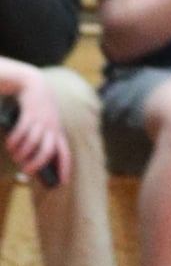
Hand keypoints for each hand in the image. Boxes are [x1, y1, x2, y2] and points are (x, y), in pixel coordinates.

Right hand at [2, 68, 68, 187]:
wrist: (35, 84)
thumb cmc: (38, 109)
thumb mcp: (44, 122)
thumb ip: (41, 138)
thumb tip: (28, 159)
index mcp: (58, 132)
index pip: (65, 153)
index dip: (64, 168)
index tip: (62, 182)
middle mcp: (52, 127)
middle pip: (48, 151)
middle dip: (37, 164)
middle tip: (27, 171)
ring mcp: (41, 120)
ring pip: (32, 143)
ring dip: (22, 153)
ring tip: (15, 156)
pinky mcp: (30, 114)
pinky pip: (22, 132)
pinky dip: (15, 141)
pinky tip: (10, 145)